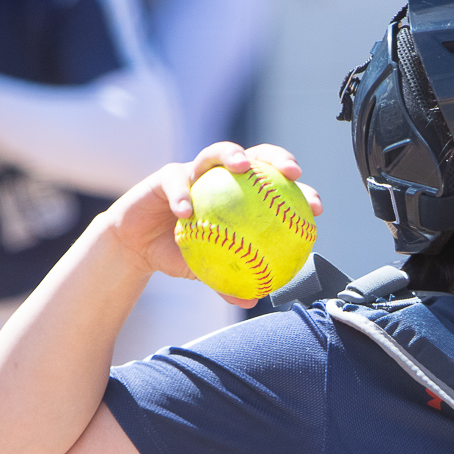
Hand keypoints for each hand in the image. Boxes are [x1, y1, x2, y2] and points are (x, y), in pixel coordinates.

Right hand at [101, 142, 317, 306]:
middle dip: (278, 157)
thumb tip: (254, 300)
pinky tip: (186, 211)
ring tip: (243, 167)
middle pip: (256, 156)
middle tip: (292, 172)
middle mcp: (221, 178)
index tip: (315, 208)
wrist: (138, 248)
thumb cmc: (180, 253)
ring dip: (232, 155)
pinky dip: (182, 195)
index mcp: (240, 196)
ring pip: (216, 153)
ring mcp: (194, 172)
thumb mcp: (207, 271)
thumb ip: (229, 282)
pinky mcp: (165, 176)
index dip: (301, 192)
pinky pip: (175, 181)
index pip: (277, 188)